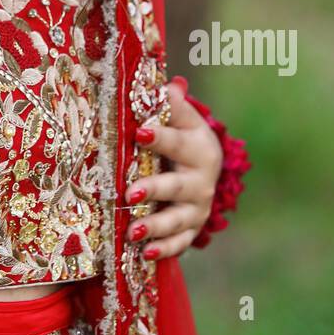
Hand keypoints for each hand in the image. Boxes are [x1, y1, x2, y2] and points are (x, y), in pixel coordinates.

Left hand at [124, 78, 223, 260]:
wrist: (202, 164)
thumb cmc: (180, 135)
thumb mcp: (179, 116)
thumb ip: (169, 102)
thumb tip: (158, 81)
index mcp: (199, 144)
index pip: (177, 140)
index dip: (160, 137)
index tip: (139, 133)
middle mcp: (202, 178)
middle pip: (178, 185)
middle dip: (155, 189)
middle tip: (130, 192)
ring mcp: (198, 207)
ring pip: (177, 219)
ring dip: (154, 226)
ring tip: (132, 231)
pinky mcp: (192, 229)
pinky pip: (179, 242)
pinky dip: (164, 249)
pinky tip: (145, 253)